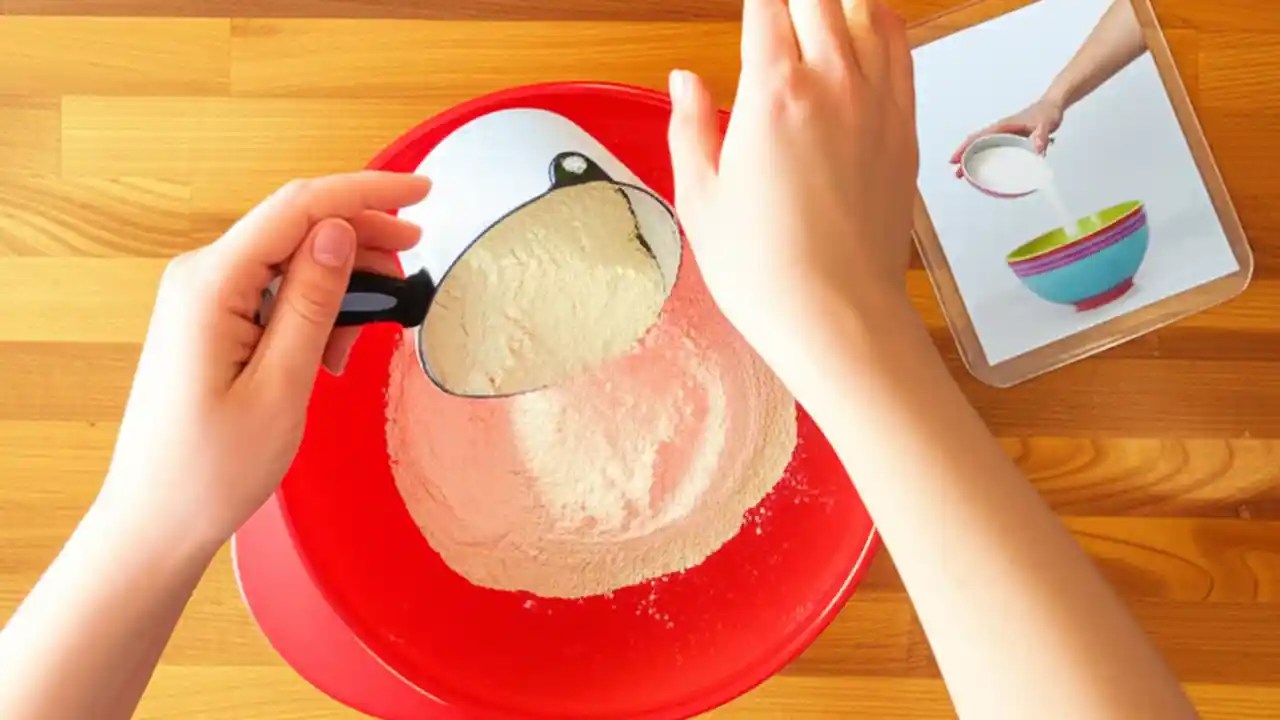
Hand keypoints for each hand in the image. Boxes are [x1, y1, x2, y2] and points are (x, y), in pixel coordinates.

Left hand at [101, 172, 429, 546]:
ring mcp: (204, 298)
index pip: (299, 207)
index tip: (422, 191)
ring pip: (293, 260)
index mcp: (212, 285)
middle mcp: (202, 277)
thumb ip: (311, 303)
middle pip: (298, 227)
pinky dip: (317, 309)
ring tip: (367, 334)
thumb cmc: (211, 469)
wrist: (156, 520)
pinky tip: (333, 350)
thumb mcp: (281, 387)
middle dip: (363, 239)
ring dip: (342, 285)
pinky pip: (277, 291)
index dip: (366, 193)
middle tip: (413, 267)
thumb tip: (339, 233)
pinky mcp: (212, 320)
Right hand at [667, 0, 918, 371]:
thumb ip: (690, 127)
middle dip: (789, 2)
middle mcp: (830, 83)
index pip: (765, 4)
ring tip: (813, 16)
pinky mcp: (903, 128)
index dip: (754, 2)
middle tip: (773, 19)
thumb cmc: (762, 269)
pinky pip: (900, 49)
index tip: (748, 12)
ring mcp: (875, 102)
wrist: (837, 315)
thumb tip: (685, 79)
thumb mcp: (700, 200)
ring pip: (865, 10)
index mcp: (770, 93)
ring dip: (835, 7)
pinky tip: (865, 25)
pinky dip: (881, 24)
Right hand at [949, 97, 1063, 173]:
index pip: (978, 137)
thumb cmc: (1047, 113)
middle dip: (964, 157)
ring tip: (965, 174)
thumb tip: (1036, 149)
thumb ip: (1041, 136)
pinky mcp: (1009, 138)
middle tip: (957, 173)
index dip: (965, 148)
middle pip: (976, 143)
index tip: (955, 159)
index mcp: (1003, 126)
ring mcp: (1004, 134)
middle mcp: (1000, 130)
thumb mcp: (1046, 125)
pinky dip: (984, 157)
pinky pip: (992, 148)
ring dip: (972, 159)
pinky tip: (985, 168)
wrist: (1052, 105)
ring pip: (982, 146)